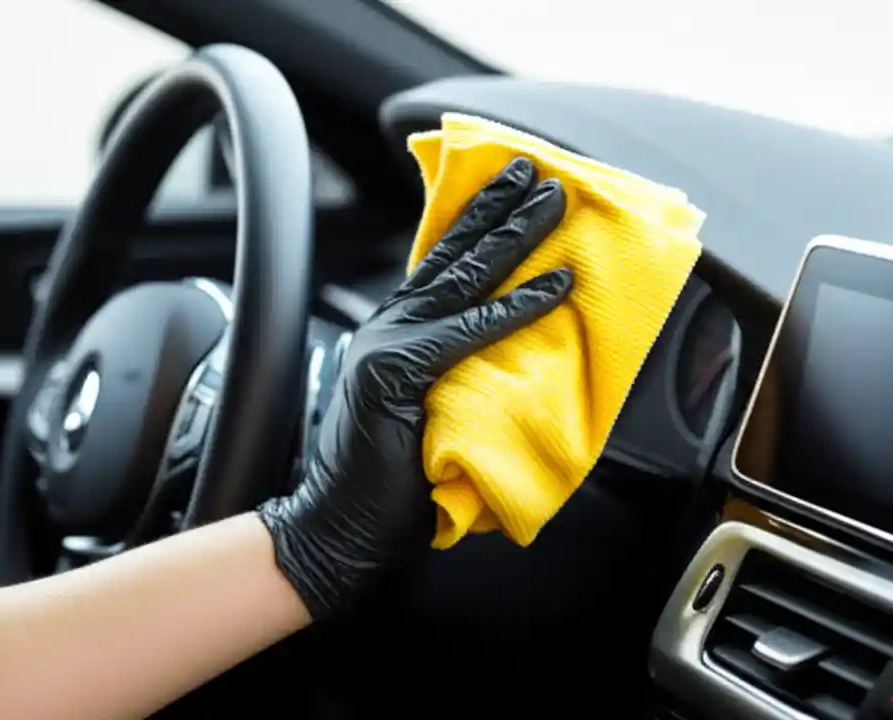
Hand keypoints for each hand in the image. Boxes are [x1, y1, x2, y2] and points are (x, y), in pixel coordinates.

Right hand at [256, 157, 571, 619]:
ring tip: (553, 203)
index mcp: (394, 331)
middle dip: (500, 208)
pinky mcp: (397, 373)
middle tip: (539, 171)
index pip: (442, 263)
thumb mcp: (424, 409)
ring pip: (464, 277)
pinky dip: (518, 307)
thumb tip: (507, 356)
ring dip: (515, 236)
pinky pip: (472, 332)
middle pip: (454, 254)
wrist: (336, 528)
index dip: (478, 220)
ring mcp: (389, 344)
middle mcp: (389, 326)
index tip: (513, 188)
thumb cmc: (384, 481)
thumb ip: (452, 371)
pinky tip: (555, 285)